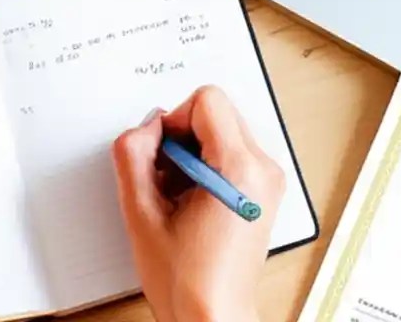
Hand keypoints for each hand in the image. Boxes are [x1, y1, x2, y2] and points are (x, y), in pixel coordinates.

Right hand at [112, 86, 285, 321]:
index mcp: (240, 169)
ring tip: (179, 198)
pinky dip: (206, 169)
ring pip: (223, 132)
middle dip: (182, 139)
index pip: (207, 100)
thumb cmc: (187, 281)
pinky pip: (232, 155)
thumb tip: (145, 127)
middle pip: (217, 113)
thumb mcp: (141, 213)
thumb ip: (132, 156)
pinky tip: (192, 203)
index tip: (161, 157)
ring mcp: (268, 181)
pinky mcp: (264, 191)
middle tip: (166, 181)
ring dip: (192, 155)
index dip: (173, 122)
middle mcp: (264, 170)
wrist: (214, 317)